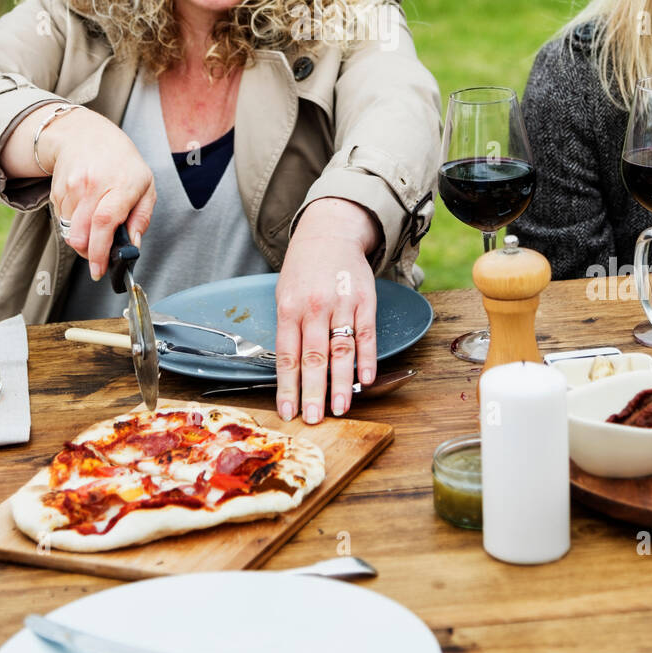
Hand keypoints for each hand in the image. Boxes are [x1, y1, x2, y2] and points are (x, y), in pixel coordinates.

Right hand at [35, 108, 155, 279]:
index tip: (100, 269)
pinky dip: (74, 226)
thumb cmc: (122, 163)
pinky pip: (62, 222)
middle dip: (89, 254)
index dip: (100, 251)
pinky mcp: (57, 191)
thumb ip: (141, 218)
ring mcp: (71, 187)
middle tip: (99, 256)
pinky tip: (85, 211)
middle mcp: (92, 185)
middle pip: (81, 234)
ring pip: (70, 232)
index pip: (105, 222)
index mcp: (120, 184)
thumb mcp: (146, 185)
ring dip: (82, 240)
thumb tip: (133, 245)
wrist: (87, 135)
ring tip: (96, 226)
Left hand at [275, 199, 379, 424]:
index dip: (288, 387)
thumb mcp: (284, 293)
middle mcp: (315, 307)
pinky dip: (367, 359)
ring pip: (342, 350)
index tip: (288, 411)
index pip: (287, 355)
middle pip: (315, 357)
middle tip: (315, 420)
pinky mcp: (365, 300)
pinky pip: (366, 335)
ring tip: (339, 408)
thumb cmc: (303, 268)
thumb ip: (288, 328)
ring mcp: (342, 303)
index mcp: (290, 307)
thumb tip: (290, 371)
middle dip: (314, 392)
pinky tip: (365, 380)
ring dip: (341, 383)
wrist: (330, 232)